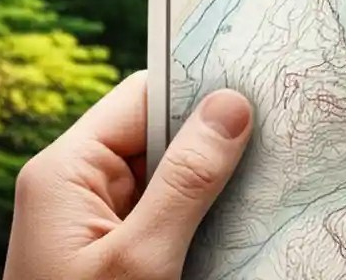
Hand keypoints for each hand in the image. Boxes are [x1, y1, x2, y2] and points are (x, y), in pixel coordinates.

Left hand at [3, 71, 252, 279]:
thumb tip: (231, 106)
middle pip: (161, 134)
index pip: (141, 98)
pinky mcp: (117, 250)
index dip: (197, 88)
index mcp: (65, 172)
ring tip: (273, 175)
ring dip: (218, 180)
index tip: (258, 85)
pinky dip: (208, 212)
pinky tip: (247, 216)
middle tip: (280, 134)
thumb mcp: (143, 259)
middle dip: (217, 137)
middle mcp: (78, 186)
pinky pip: (170, 212)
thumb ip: (188, 181)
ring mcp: (98, 220)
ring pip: (172, 174)